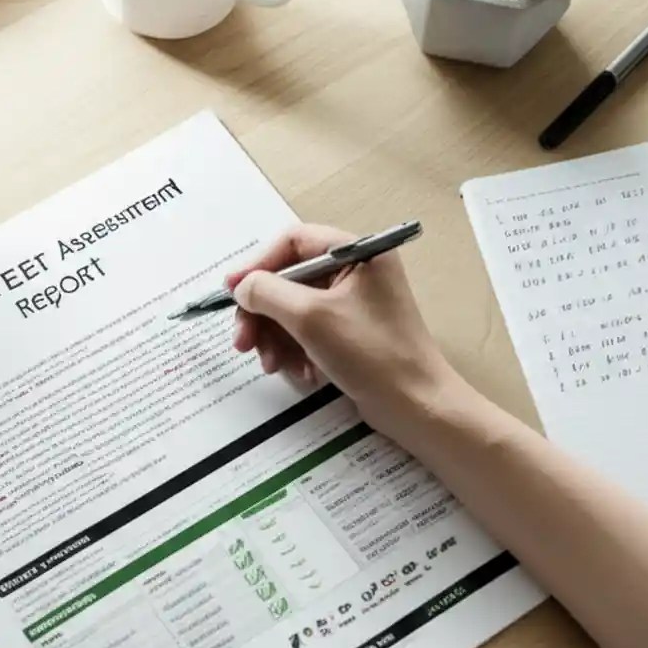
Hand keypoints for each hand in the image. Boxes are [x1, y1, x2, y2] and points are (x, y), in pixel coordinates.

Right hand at [228, 225, 464, 434]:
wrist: (416, 405)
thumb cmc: (371, 353)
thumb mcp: (310, 317)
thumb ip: (268, 293)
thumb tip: (241, 287)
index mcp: (357, 252)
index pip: (293, 242)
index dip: (257, 264)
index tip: (231, 292)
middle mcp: (356, 271)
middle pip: (288, 279)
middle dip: (261, 312)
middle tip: (242, 341)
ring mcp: (352, 303)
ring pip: (293, 309)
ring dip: (274, 337)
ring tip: (270, 364)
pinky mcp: (349, 332)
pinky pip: (308, 331)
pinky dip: (294, 350)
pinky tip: (299, 373)